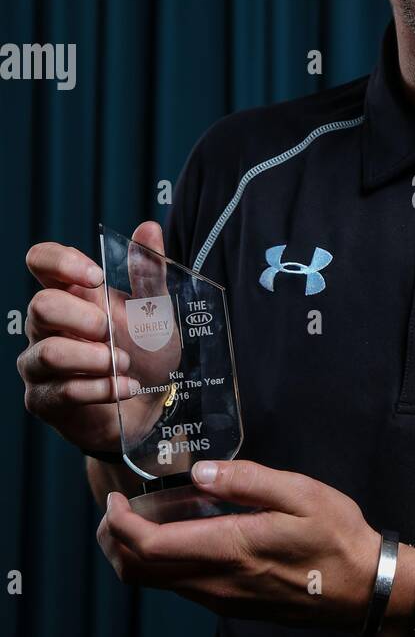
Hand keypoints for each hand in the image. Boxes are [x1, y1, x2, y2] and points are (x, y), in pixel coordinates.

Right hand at [18, 222, 169, 454]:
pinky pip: (64, 391)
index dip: (62, 262)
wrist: (150, 408)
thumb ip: (149, 273)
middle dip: (86, 319)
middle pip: (40, 305)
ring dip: (97, 359)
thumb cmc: (146, 354)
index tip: (98, 277)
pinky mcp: (43, 400)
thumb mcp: (154, 312)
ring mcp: (38, 364)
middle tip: (113, 333)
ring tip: (125, 365)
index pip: (41, 261)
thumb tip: (149, 228)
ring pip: (50, 352)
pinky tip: (126, 388)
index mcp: (69, 296)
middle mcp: (45, 326)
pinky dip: (104, 388)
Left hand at [96, 459, 381, 630]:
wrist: (364, 589)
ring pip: (157, 586)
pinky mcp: (232, 606)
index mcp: (231, 549)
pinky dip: (161, 566)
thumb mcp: (302, 493)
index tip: (115, 500)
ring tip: (141, 520)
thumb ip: (249, 480)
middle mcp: (218, 583)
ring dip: (135, 556)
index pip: (152, 547)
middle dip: (115, 543)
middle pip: (140, 574)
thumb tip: (200, 472)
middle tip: (115, 511)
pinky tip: (178, 538)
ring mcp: (223, 599)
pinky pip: (180, 589)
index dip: (122, 525)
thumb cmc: (337, 537)